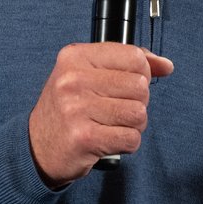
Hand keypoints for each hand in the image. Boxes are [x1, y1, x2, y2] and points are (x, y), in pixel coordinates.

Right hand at [28, 43, 172, 187]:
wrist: (37, 147)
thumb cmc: (69, 108)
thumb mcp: (90, 74)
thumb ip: (129, 64)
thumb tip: (166, 65)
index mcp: (75, 57)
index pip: (134, 56)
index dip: (141, 73)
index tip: (126, 86)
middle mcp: (73, 80)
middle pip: (140, 86)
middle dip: (137, 102)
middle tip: (115, 110)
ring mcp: (76, 109)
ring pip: (139, 113)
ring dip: (133, 125)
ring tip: (112, 125)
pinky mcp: (83, 138)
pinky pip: (131, 138)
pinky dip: (127, 143)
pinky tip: (109, 140)